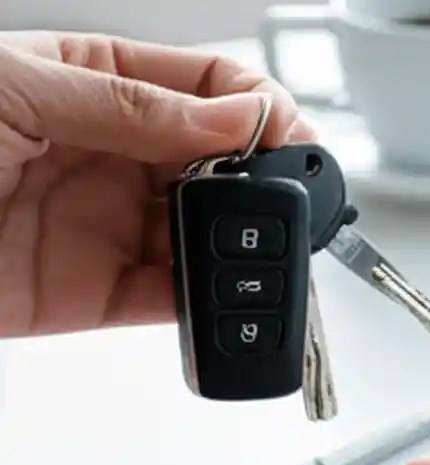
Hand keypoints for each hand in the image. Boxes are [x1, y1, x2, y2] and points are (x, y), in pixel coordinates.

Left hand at [0, 31, 313, 336]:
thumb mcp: (14, 89)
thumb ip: (132, 106)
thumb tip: (237, 118)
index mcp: (94, 81)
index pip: (204, 87)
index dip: (257, 108)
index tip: (288, 135)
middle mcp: (110, 153)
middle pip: (221, 163)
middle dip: (264, 179)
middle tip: (287, 198)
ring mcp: (106, 224)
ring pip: (209, 234)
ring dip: (246, 245)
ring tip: (260, 251)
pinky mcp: (94, 293)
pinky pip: (173, 300)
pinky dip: (213, 305)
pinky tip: (228, 296)